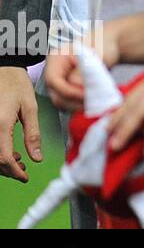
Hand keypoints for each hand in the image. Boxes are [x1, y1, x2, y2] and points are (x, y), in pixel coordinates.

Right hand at [0, 67, 41, 181]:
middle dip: (8, 170)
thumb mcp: (30, 108)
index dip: (14, 172)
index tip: (25, 177)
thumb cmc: (17, 85)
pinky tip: (11, 151)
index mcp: (0, 125)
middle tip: (24, 172)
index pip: (4, 158)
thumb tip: (37, 158)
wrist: (2, 69)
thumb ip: (32, 134)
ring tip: (20, 160)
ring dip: (2, 163)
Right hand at [45, 28, 121, 111]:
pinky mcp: (68, 90)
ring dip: (77, 106)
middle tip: (93, 104)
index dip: (68, 91)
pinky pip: (70, 103)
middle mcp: (55, 72)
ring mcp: (60, 82)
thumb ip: (84, 70)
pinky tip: (95, 105)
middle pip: (55, 94)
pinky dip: (80, 106)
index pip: (53, 80)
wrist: (109, 46)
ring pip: (62, 102)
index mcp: (56, 58)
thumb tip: (76, 86)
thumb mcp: (95, 54)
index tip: (85, 95)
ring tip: (96, 105)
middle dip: (73, 102)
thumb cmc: (102, 45)